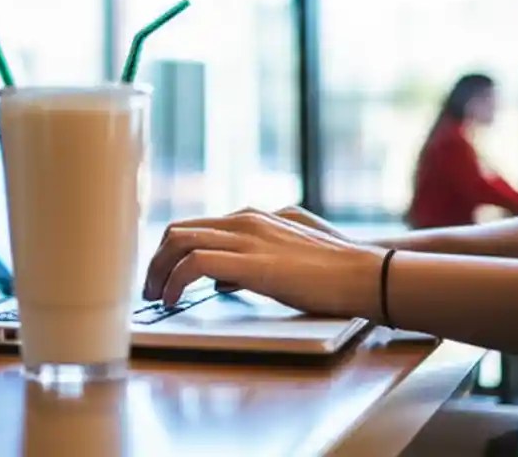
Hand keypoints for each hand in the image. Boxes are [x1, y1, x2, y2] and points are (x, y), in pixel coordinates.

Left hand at [142, 209, 385, 319]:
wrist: (366, 273)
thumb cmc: (336, 267)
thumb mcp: (289, 251)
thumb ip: (257, 254)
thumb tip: (226, 277)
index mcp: (251, 217)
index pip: (193, 227)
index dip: (170, 253)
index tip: (161, 278)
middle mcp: (243, 220)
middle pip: (177, 231)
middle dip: (156, 261)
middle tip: (151, 291)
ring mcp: (245, 238)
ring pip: (178, 242)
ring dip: (158, 271)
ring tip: (155, 298)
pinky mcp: (250, 262)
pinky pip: (194, 263)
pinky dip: (175, 282)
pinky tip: (173, 301)